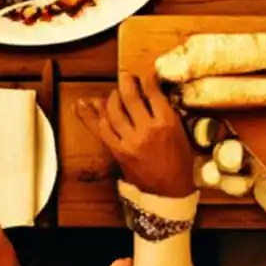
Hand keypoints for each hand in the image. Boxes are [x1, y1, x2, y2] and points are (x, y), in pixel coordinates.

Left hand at [75, 72, 195, 197]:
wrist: (169, 191)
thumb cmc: (179, 162)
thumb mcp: (180, 133)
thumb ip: (166, 112)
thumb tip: (150, 93)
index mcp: (166, 123)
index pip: (153, 92)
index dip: (147, 79)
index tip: (145, 74)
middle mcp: (146, 130)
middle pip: (130, 97)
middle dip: (126, 82)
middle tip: (125, 76)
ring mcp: (130, 141)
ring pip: (113, 111)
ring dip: (112, 97)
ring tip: (115, 94)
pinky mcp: (118, 151)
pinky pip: (101, 129)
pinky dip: (92, 116)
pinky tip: (86, 104)